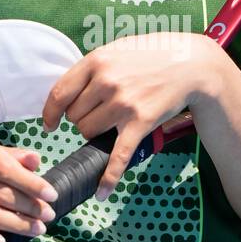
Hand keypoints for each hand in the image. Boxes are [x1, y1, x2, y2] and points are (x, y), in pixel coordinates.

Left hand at [41, 32, 224, 199]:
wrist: (191, 65)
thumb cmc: (153, 54)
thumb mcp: (117, 48)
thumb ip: (93, 66)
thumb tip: (69, 88)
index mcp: (96, 61)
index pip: (59, 94)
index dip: (50, 113)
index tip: (50, 124)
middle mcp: (106, 82)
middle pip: (75, 117)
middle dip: (83, 119)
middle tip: (102, 111)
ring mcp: (123, 104)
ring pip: (89, 133)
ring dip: (96, 133)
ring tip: (114, 121)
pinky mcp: (140, 123)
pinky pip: (118, 155)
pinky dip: (109, 177)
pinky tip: (102, 193)